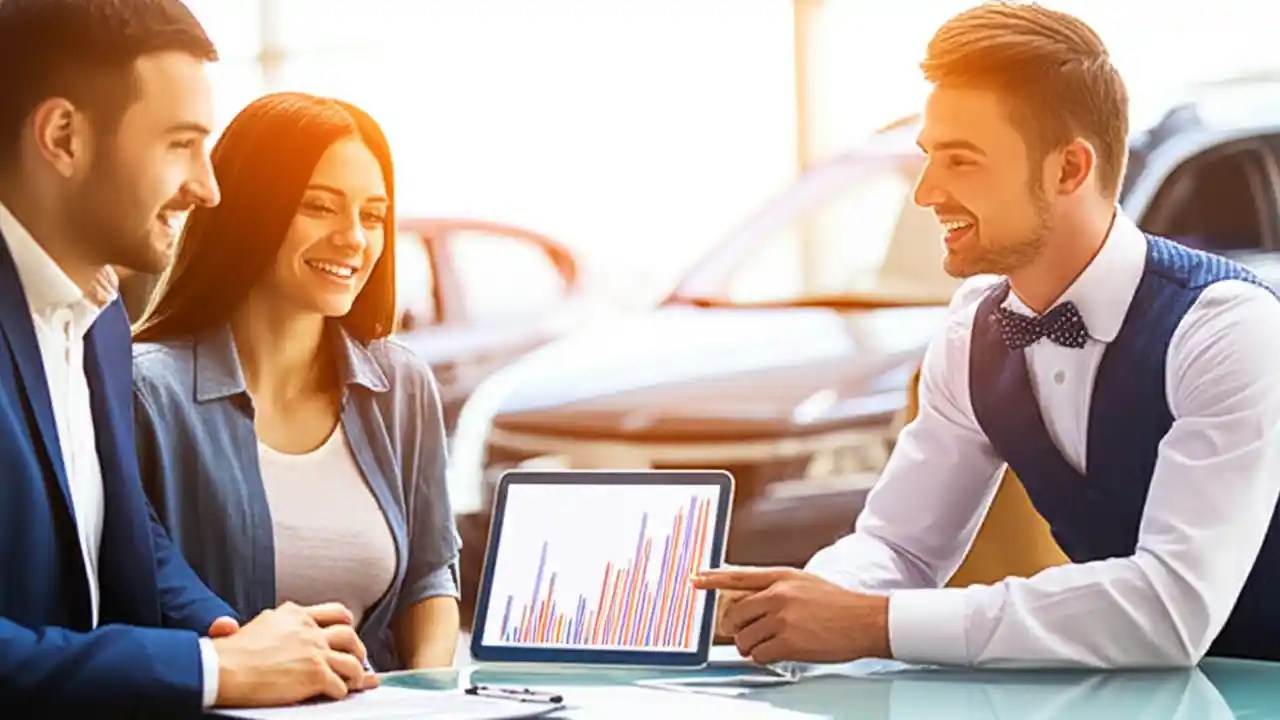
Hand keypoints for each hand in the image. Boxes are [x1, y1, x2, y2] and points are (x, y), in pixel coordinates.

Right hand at [212, 601, 378, 707]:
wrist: (222, 669)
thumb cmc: (230, 653)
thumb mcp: (253, 625)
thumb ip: (265, 624)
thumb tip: (235, 624)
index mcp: (295, 614)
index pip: (334, 612)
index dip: (345, 624)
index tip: (347, 632)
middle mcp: (309, 629)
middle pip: (349, 635)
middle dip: (358, 649)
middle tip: (357, 658)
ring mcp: (315, 651)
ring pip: (352, 660)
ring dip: (357, 673)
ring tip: (355, 680)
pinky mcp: (315, 674)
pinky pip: (339, 685)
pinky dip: (341, 692)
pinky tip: (336, 694)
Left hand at [693, 567, 889, 664]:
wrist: (865, 620)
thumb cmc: (839, 605)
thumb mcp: (805, 584)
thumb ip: (777, 590)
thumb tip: (751, 604)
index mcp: (782, 577)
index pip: (739, 576)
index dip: (713, 578)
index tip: (694, 579)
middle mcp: (779, 595)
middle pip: (736, 614)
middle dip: (737, 629)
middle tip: (748, 635)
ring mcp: (783, 618)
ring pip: (745, 637)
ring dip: (751, 646)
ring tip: (769, 645)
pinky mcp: (789, 641)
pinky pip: (759, 654)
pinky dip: (764, 657)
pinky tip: (779, 653)